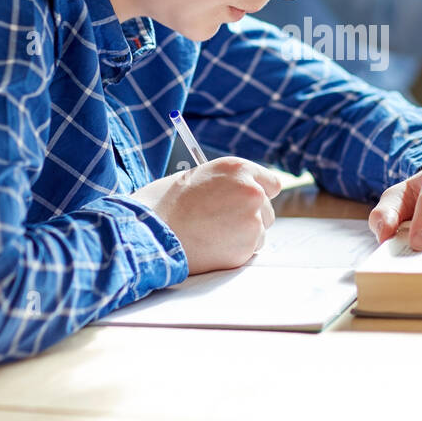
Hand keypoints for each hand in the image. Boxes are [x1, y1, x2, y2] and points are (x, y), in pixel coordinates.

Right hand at [129, 157, 281, 274]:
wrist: (150, 232)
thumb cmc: (166, 204)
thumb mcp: (198, 176)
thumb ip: (227, 182)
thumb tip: (241, 192)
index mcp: (238, 169)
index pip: (271, 183)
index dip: (258, 193)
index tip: (250, 201)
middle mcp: (251, 192)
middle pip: (268, 209)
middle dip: (250, 217)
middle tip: (222, 221)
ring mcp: (252, 221)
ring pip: (260, 232)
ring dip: (243, 235)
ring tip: (212, 233)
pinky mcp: (246, 247)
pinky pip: (249, 250)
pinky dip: (235, 251)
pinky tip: (211, 245)